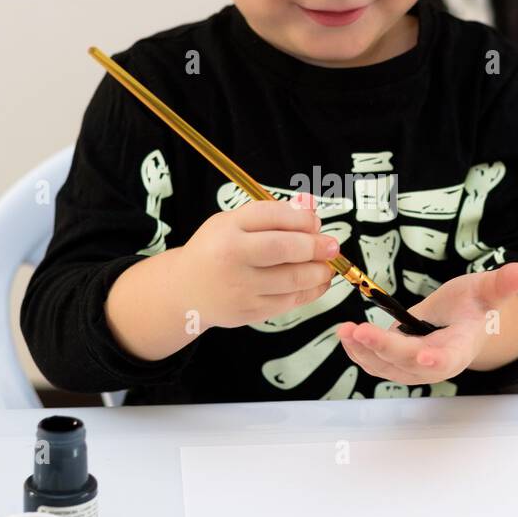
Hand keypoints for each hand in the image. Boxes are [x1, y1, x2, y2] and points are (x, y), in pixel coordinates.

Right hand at [179, 192, 337, 329]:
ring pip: (292, 279)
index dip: (302, 218)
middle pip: (284, 248)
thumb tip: (310, 205)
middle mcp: (231, 258)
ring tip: (327, 265)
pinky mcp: (249, 311)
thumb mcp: (232, 223)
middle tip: (332, 246)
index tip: (316, 222)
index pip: (272, 216)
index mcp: (227, 229)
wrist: (185, 290)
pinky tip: (318, 281)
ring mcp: (240, 288)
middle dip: (316, 245)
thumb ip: (270, 214)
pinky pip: (290, 301)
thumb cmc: (215, 250)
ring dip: (319, 271)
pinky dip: (311, 291)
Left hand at [336, 263, 517, 385]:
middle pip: (407, 363)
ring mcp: (413, 368)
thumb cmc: (472, 307)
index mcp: (458, 349)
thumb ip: (501, 284)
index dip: (435, 361)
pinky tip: (346, 336)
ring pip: (386, 367)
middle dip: (383, 348)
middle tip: (360, 331)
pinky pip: (376, 363)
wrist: (460, 325)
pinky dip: (359, 352)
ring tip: (344, 331)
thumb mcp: (486, 291)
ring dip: (363, 351)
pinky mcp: (396, 364)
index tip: (424, 357)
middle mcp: (434, 365)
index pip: (447, 359)